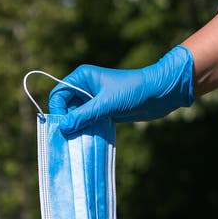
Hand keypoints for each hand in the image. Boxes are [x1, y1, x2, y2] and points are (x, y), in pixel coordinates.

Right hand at [48, 45, 193, 134]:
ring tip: (79, 141)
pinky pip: (88, 122)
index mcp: (82, 77)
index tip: (62, 127)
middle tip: (69, 139)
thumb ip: (83, 116)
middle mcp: (85, 87)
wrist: (160, 93)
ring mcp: (94, 100)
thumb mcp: (106, 104)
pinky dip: (87, 130)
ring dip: (77, 128)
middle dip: (66, 122)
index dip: (57, 110)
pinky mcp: (104, 111)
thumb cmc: (133, 91)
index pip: (59, 94)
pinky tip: (89, 140)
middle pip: (65, 107)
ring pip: (76, 116)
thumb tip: (62, 128)